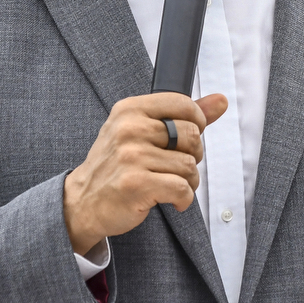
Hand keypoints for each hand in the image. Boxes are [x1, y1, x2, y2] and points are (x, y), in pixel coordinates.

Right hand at [62, 92, 227, 254]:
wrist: (83, 201)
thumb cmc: (115, 165)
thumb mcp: (141, 130)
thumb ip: (182, 115)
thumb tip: (220, 101)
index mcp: (130, 110)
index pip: (183, 104)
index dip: (196, 122)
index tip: (187, 138)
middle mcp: (129, 129)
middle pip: (191, 135)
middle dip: (192, 155)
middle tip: (175, 165)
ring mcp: (131, 157)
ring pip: (189, 165)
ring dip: (188, 181)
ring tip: (170, 184)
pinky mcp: (137, 184)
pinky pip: (182, 188)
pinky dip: (183, 198)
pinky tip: (171, 199)